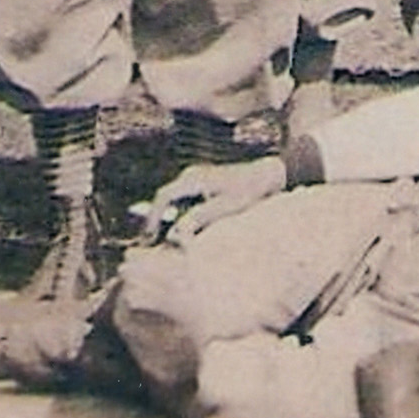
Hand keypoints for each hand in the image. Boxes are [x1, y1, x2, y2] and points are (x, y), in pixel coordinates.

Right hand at [133, 154, 285, 245]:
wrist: (268, 175)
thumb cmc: (249, 192)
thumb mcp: (224, 208)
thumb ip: (198, 220)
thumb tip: (174, 235)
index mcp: (194, 178)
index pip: (164, 197)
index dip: (153, 218)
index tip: (150, 237)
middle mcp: (191, 175)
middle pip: (164, 198)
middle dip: (156, 219)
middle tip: (150, 242)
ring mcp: (197, 178)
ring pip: (173, 200)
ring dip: (167, 218)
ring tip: (161, 239)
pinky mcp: (204, 185)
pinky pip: (183, 200)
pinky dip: (178, 214)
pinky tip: (180, 229)